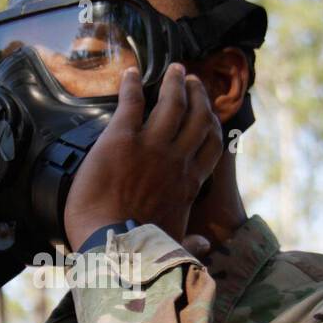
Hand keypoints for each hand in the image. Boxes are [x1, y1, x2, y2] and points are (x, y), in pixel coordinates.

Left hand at [63, 63, 223, 249]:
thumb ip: (190, 244)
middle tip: (193, 81)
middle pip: (197, 117)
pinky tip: (129, 74)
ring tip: (175, 71)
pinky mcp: (121, 139)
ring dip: (174, 83)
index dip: (212, 123)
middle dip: (197, 95)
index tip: (209, 113)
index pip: (211, 145)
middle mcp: (176, 160)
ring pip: (172, 104)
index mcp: (189, 183)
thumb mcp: (174, 248)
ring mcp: (150, 146)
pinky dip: (131, 85)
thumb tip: (205, 248)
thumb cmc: (140, 251)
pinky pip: (132, 103)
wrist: (111, 245)